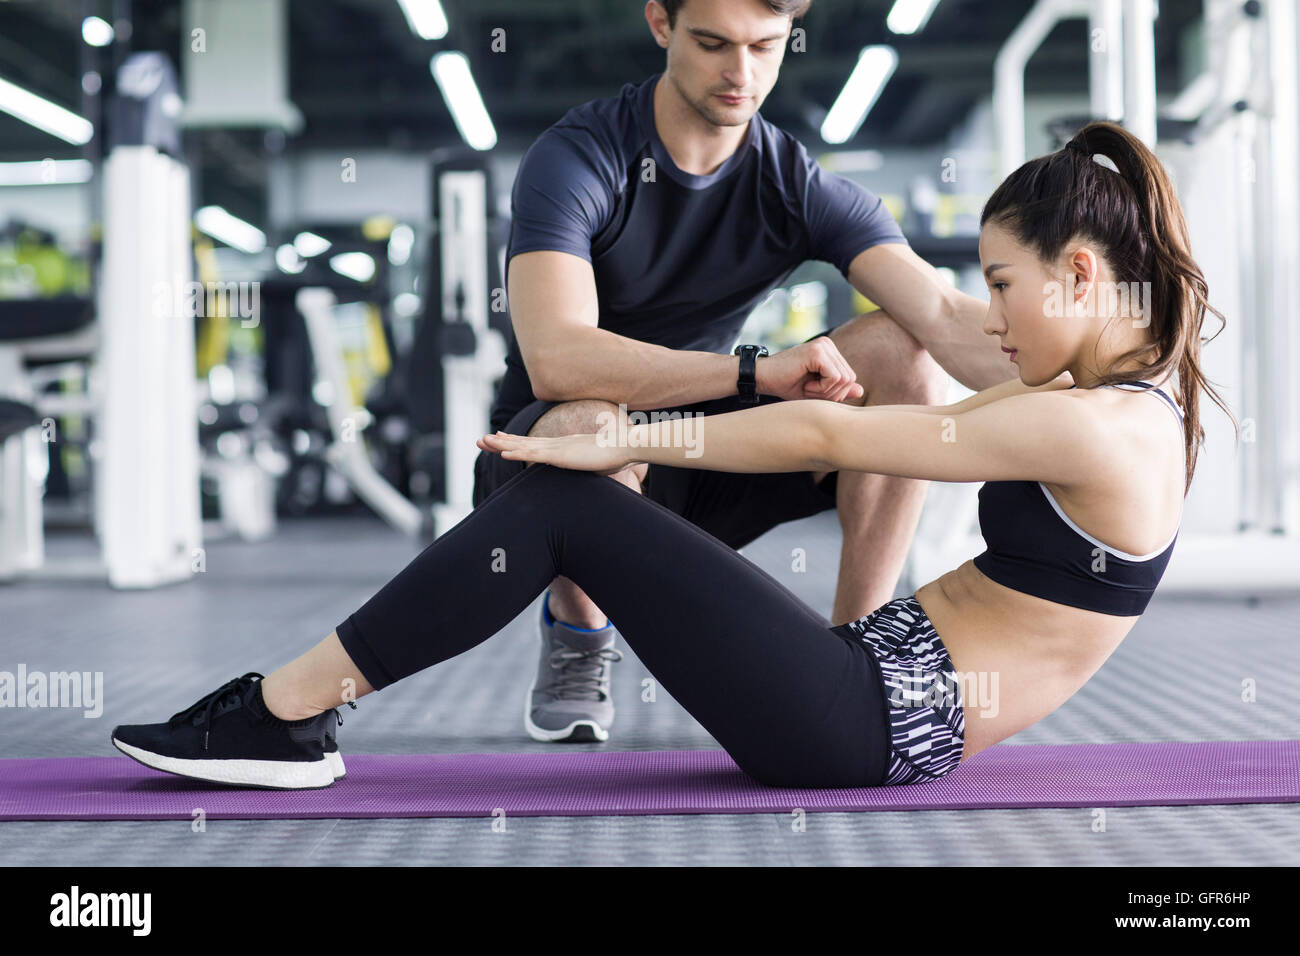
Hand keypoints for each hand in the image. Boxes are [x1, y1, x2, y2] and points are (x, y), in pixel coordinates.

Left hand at [477, 431, 633, 476]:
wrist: (626, 445)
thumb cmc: (617, 455)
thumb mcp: (597, 464)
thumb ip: (589, 466)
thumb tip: (596, 471)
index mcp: (563, 445)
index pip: (534, 442)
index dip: (515, 440)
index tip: (500, 437)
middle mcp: (556, 444)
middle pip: (522, 441)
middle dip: (500, 441)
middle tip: (481, 439)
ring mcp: (557, 449)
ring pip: (523, 446)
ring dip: (501, 445)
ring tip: (483, 442)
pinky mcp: (561, 455)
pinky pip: (533, 454)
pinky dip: (516, 452)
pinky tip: (502, 453)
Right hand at [754, 336, 863, 402]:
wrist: (762, 378)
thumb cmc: (786, 385)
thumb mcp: (816, 392)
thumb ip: (838, 390)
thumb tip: (861, 391)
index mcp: (830, 351)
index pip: (849, 377)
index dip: (835, 392)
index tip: (814, 392)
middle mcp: (828, 345)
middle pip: (850, 378)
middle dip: (832, 393)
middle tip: (810, 392)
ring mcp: (823, 346)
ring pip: (844, 379)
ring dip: (826, 392)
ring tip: (807, 388)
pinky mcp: (817, 352)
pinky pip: (835, 377)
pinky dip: (822, 388)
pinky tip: (807, 386)